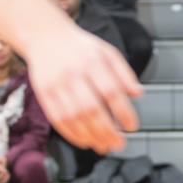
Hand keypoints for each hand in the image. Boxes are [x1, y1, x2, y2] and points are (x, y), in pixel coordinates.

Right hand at [25, 24, 142, 155]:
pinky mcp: (43, 94)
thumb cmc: (80, 47)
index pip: (111, 91)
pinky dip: (72, 135)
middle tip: (119, 143)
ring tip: (104, 146)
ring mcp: (56, 85)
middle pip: (91, 109)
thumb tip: (139, 94)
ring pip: (74, 118)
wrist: (45, 36)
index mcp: (92, 62)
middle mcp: (73, 74)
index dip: (123, 112)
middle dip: (107, 131)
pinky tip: (85, 142)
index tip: (132, 127)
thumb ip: (124, 73)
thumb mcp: (107, 52)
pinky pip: (57, 119)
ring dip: (91, 137)